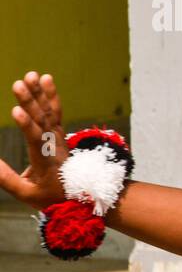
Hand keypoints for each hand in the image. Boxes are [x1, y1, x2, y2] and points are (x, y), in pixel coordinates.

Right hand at [0, 72, 69, 209]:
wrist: (82, 194)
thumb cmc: (52, 196)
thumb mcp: (28, 194)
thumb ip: (8, 180)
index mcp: (46, 161)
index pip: (36, 140)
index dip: (27, 125)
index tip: (16, 110)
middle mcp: (54, 146)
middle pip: (42, 121)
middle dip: (30, 102)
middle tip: (19, 83)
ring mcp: (58, 137)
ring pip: (49, 113)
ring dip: (40, 93)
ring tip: (32, 75)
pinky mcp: (58, 133)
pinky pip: (55, 112)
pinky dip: (51, 96)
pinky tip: (46, 79)